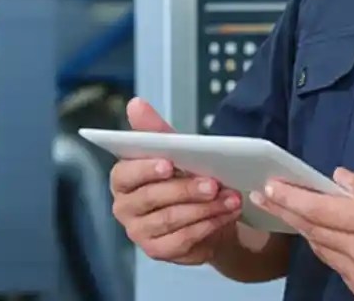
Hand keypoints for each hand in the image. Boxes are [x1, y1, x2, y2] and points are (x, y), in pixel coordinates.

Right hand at [109, 98, 242, 264]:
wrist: (207, 214)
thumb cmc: (185, 177)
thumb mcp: (175, 151)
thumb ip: (155, 130)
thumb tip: (135, 103)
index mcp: (123, 179)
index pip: (125, 173)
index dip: (146, 169)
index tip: (169, 163)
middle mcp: (125, 208)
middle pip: (152, 198)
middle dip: (186, 189)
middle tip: (214, 183)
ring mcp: (140, 232)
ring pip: (171, 219)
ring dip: (204, 208)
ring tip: (230, 197)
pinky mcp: (159, 251)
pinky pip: (183, 239)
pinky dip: (208, 225)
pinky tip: (227, 214)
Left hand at [252, 168, 353, 300]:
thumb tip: (338, 178)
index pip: (321, 209)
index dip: (292, 197)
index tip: (271, 186)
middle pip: (313, 230)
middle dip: (286, 211)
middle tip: (264, 196)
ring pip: (322, 250)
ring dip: (304, 229)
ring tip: (288, 211)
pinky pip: (337, 266)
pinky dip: (327, 248)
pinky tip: (323, 234)